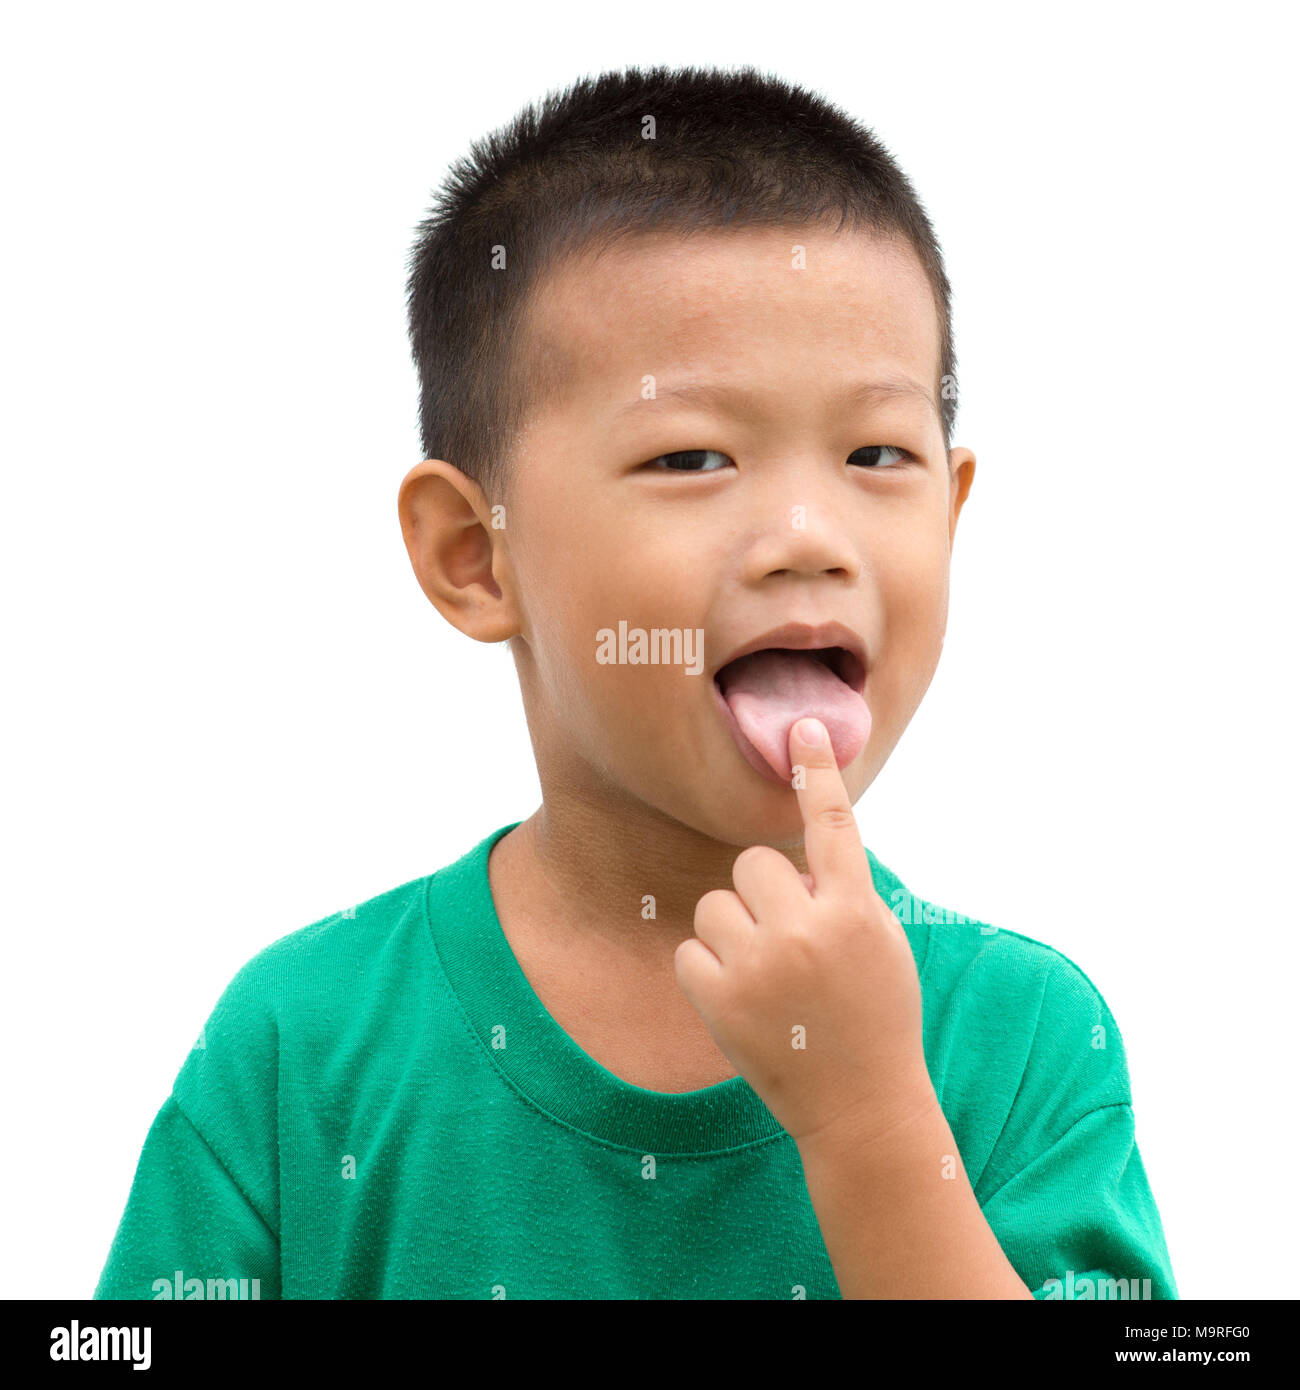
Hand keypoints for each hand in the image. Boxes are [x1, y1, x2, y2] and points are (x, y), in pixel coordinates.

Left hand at [675, 717, 934, 1147]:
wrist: (861, 1106)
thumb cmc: (875, 1016)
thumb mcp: (881, 944)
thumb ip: (844, 892)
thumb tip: (794, 858)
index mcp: (856, 911)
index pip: (833, 825)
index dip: (817, 773)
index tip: (802, 727)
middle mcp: (808, 931)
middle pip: (754, 863)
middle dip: (764, 893)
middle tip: (788, 939)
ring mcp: (762, 966)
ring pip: (716, 904)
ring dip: (734, 930)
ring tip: (767, 976)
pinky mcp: (722, 1001)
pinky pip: (691, 951)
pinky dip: (709, 971)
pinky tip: (741, 1001)